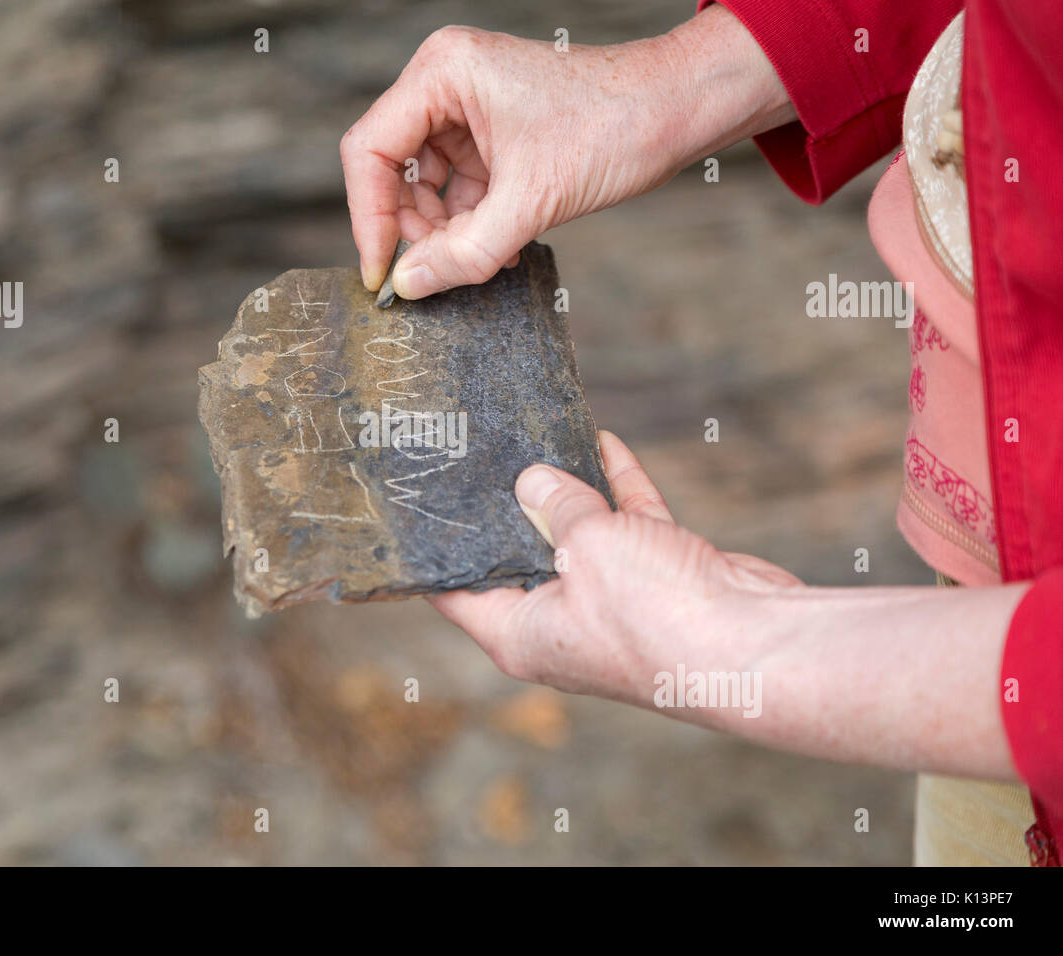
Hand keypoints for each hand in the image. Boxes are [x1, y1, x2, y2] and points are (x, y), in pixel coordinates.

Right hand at [340, 6, 794, 299]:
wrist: (676, 112)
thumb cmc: (614, 128)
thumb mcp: (532, 202)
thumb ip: (464, 251)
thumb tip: (409, 287)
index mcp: (443, 74)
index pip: (371, 150)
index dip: (369, 219)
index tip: (381, 275)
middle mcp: (445, 83)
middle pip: (392, 170)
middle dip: (413, 229)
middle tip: (437, 273)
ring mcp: (467, 108)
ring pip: (425, 186)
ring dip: (445, 232)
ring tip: (481, 259)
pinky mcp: (491, 134)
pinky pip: (458, 188)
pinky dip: (470, 224)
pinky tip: (498, 249)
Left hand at [429, 431, 802, 714]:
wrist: (752, 644)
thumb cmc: (655, 615)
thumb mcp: (585, 546)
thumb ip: (555, 506)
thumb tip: (531, 481)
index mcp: (521, 634)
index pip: (456, 591)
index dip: (436, 550)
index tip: (415, 507)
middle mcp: (560, 624)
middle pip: (519, 556)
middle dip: (507, 505)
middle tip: (478, 453)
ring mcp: (610, 603)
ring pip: (577, 536)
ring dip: (568, 488)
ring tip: (539, 437)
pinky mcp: (657, 581)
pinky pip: (627, 526)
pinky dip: (618, 487)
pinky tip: (604, 441)